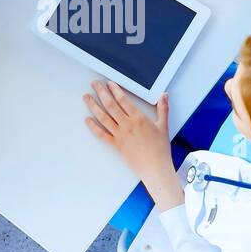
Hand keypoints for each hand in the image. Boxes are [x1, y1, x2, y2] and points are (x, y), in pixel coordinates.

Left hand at [83, 82, 183, 209]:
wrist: (155, 168)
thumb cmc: (160, 149)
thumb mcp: (163, 126)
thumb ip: (163, 109)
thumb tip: (164, 96)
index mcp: (138, 118)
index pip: (123, 100)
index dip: (115, 90)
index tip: (109, 83)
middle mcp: (127, 125)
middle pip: (110, 105)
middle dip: (101, 93)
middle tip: (94, 84)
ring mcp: (120, 135)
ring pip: (103, 117)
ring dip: (93, 106)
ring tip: (86, 97)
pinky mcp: (116, 145)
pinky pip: (102, 134)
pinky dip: (93, 127)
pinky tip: (87, 120)